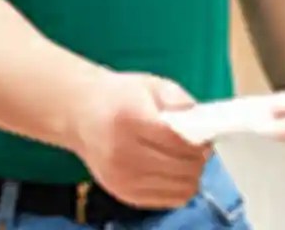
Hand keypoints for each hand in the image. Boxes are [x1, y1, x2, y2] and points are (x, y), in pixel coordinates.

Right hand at [68, 72, 211, 208]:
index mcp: (129, 118)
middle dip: (198, 159)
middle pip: (181, 168)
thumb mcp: (150, 85)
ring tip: (186, 159)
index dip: (199, 142)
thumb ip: (179, 100)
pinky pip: (167, 200)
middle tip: (198, 148)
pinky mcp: (122, 193)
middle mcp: (122, 151)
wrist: (79, 114)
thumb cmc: (119, 96)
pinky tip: (173, 172)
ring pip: (179, 188)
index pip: (178, 142)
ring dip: (191, 175)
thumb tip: (203, 122)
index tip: (205, 137)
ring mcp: (121, 177)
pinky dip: (178, 187)